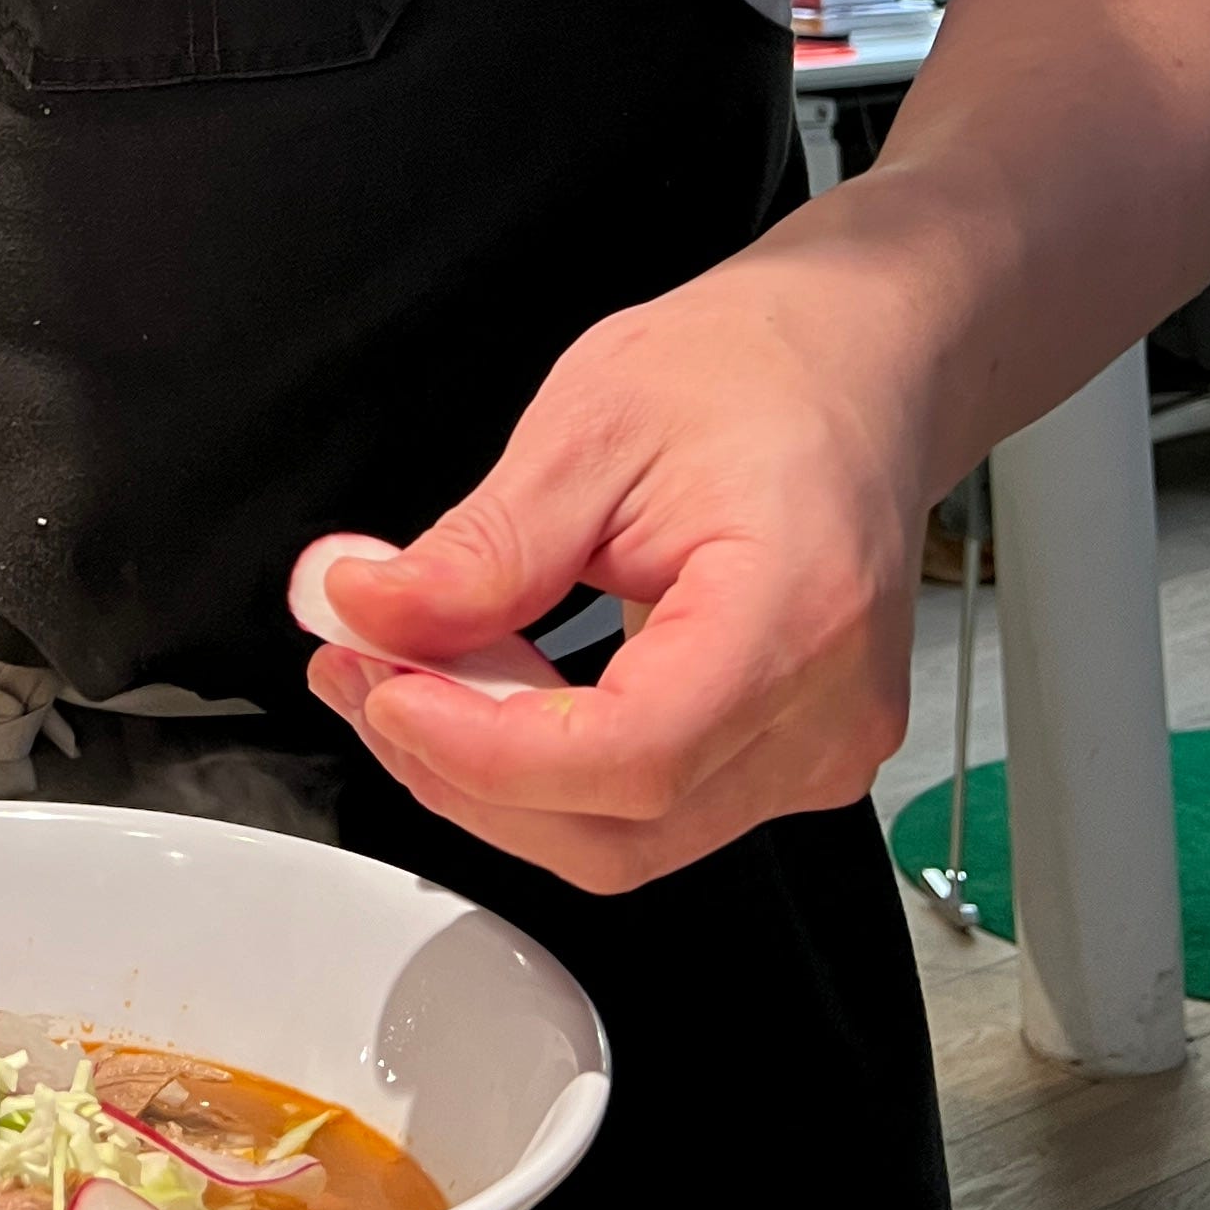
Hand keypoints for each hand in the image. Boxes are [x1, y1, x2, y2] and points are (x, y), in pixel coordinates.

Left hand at [301, 256, 927, 893]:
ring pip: (624, 839)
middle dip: (462, 772)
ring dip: (490, 780)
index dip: (487, 752)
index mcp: (794, 615)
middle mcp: (825, 715)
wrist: (849, 370)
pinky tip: (481, 693)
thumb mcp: (591, 425)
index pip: (632, 755)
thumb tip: (368, 610)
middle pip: (618, 828)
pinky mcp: (786, 763)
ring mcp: (816, 754)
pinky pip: (649, 810)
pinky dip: (545, 769)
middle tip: (360, 672)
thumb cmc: (750, 375)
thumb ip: (485, 545)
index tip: (385, 686)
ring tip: (400, 672)